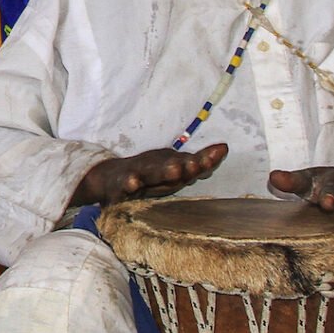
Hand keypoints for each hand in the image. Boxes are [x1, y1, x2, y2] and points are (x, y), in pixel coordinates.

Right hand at [73, 143, 229, 208]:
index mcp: (171, 165)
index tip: (221, 152)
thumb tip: (225, 147)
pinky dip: (129, 183)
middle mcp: (156, 167)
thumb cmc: (148, 174)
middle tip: (197, 164)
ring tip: (174, 170)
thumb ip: (199, 162)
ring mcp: (138, 174)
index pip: (192, 163)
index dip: (206, 159)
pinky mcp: (121, 184)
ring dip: (163, 171)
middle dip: (186, 164)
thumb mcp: (173, 168)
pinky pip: (125, 185)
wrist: (108, 177)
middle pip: (173, 165)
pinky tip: (133, 184)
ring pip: (152, 173)